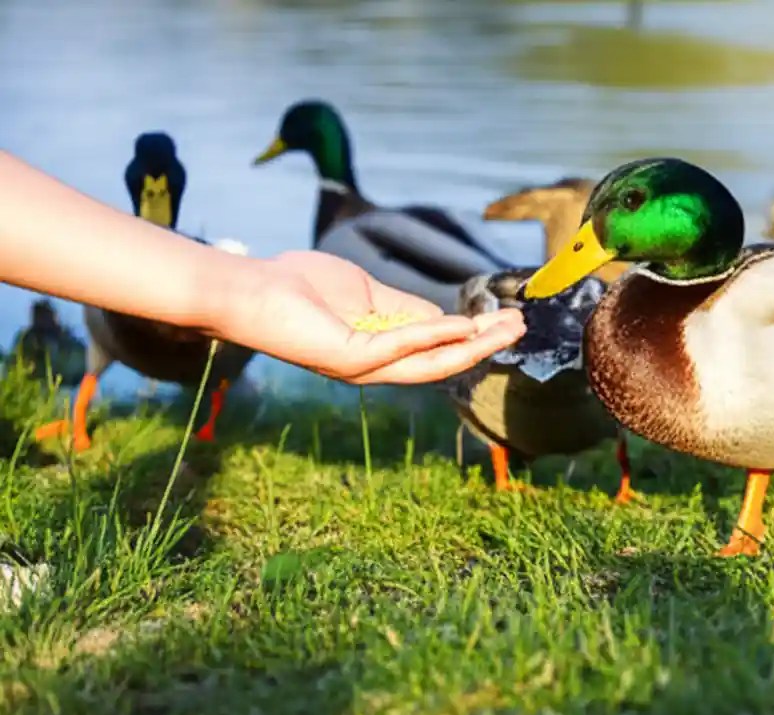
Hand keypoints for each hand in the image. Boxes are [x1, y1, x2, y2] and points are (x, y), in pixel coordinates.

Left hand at [209, 251, 524, 383]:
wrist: (249, 289)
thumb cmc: (299, 285)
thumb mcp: (366, 293)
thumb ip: (404, 307)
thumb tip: (448, 318)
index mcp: (381, 351)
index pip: (438, 349)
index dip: (476, 336)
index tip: (509, 319)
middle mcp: (375, 367)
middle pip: (443, 363)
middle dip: (485, 346)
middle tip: (521, 328)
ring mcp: (361, 367)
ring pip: (429, 364)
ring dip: (470, 348)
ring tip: (504, 330)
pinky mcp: (346, 359)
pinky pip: (397, 348)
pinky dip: (430, 336)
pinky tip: (459, 326)